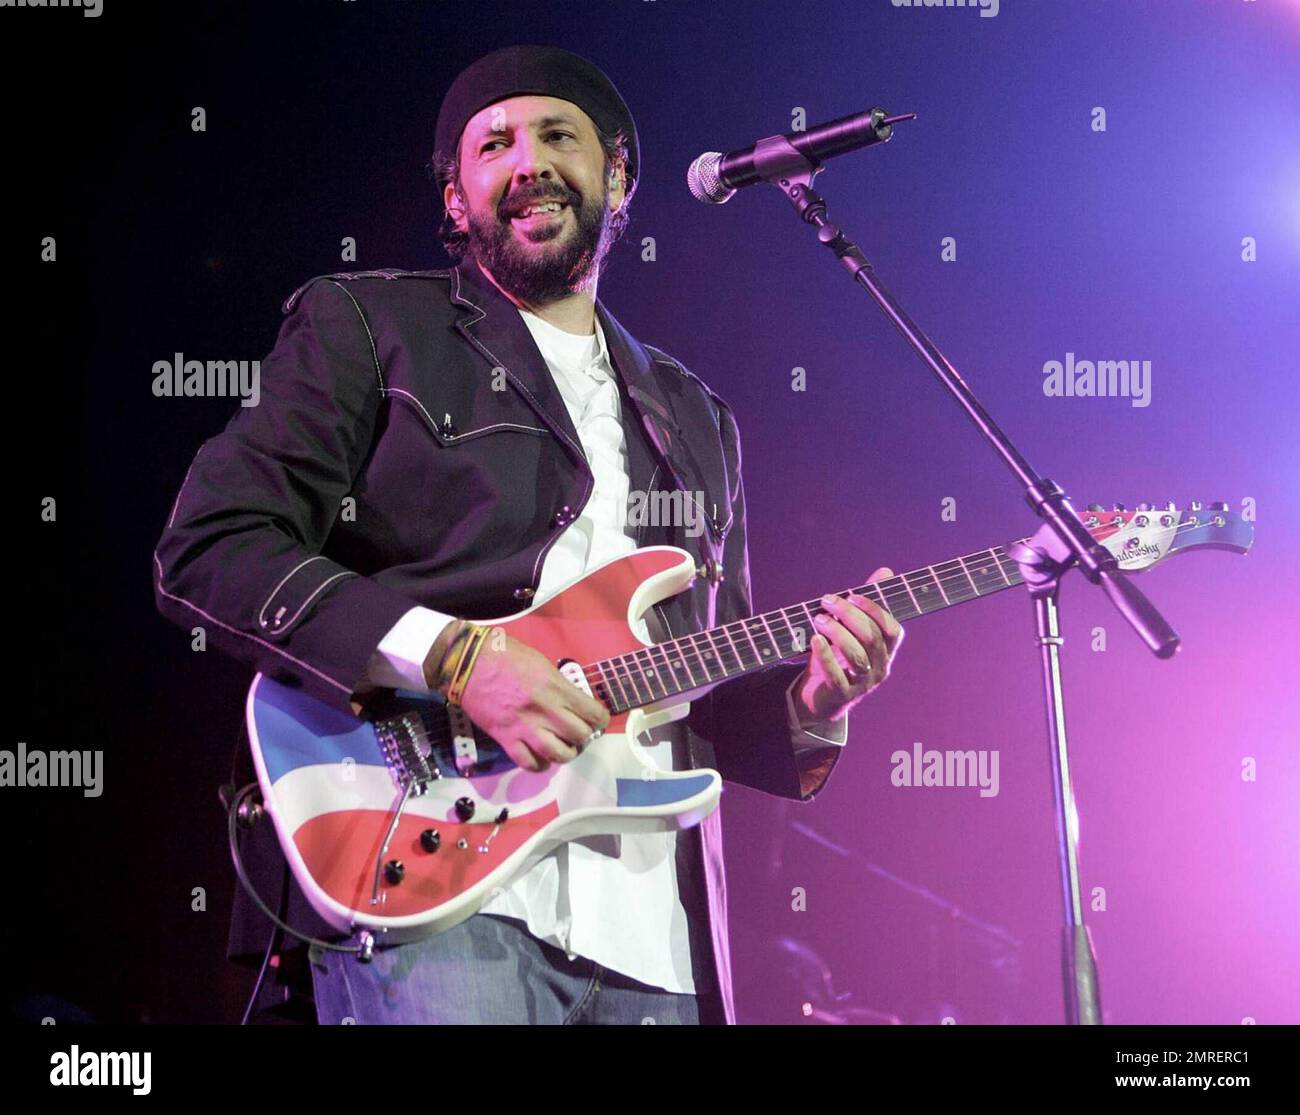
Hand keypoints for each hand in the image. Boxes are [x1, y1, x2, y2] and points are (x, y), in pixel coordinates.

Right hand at [449, 629, 610, 772]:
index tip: (596, 720)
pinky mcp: (505, 737)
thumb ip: (559, 685)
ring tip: (562, 747)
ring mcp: (524, 726)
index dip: (599, 720)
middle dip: (584, 737)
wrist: (467, 662)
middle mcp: (544, 709)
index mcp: (555, 686)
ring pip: (558, 754)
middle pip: (580, 736)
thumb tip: (573, 703)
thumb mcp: (541, 663)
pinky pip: (529, 763)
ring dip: (565, 753)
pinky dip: (539, 765)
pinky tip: (541, 757)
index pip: (593, 713)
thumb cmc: (505, 655)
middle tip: (578, 733)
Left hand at [794, 568, 903, 724]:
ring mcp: (863, 684)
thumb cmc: (839, 657)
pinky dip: (825, 655)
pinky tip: (815, 639)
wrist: (820, 696)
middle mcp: (880, 667)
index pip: (892, 628)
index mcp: (886, 650)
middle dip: (850, 615)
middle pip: (872, 638)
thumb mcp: (851, 630)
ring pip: (857, 656)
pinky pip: (837, 676)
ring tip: (818, 619)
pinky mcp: (842, 695)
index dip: (875, 609)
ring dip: (837, 632)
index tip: (852, 594)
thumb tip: (885, 572)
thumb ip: (867, 603)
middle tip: (827, 601)